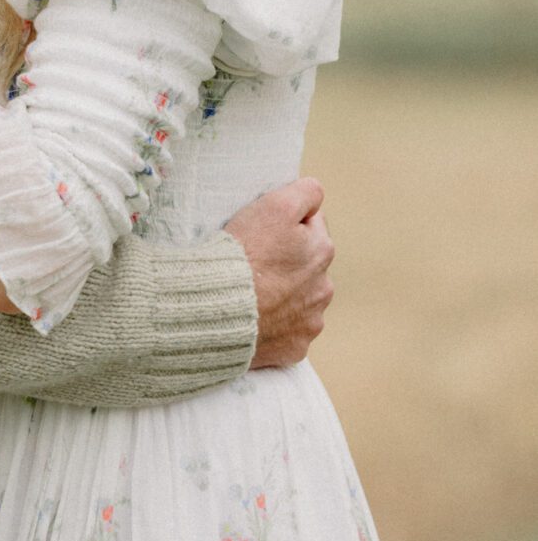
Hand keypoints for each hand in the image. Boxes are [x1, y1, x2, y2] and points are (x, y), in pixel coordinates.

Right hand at [224, 176, 333, 368]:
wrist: (216, 309)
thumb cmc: (243, 254)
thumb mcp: (274, 205)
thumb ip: (305, 192)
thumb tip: (316, 195)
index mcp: (322, 251)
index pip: (311, 225)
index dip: (285, 224)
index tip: (263, 232)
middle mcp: (324, 288)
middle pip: (306, 265)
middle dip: (287, 262)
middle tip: (253, 261)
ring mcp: (310, 321)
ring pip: (298, 300)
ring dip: (282, 295)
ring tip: (250, 291)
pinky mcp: (294, 348)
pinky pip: (286, 331)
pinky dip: (273, 325)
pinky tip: (253, 317)